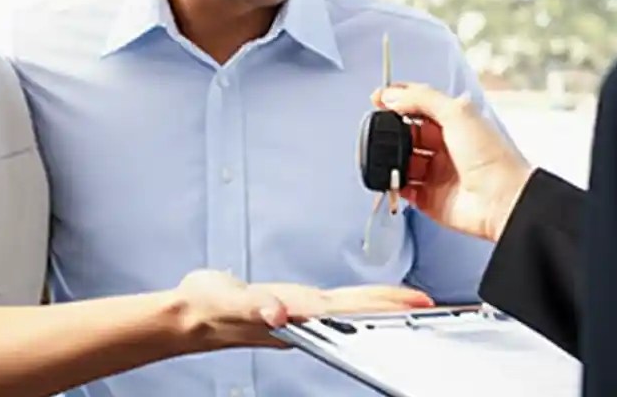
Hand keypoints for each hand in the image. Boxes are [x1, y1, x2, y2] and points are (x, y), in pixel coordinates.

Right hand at [173, 270, 433, 350]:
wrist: (188, 314)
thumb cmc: (209, 306)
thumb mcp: (230, 303)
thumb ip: (254, 307)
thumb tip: (279, 314)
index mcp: (296, 311)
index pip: (352, 305)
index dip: (385, 302)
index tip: (417, 302)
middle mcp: (301, 313)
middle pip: (356, 308)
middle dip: (392, 305)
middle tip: (427, 302)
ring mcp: (294, 312)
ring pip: (345, 308)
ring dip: (376, 305)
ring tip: (407, 304)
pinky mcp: (285, 307)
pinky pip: (324, 306)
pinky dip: (347, 305)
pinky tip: (360, 307)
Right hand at [372, 82, 532, 242]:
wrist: (501, 201)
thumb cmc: (491, 158)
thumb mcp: (458, 113)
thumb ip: (422, 98)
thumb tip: (392, 94)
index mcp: (456, 122)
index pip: (420, 106)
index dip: (399, 101)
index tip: (379, 99)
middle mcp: (446, 147)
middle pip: (408, 134)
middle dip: (393, 132)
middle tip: (383, 132)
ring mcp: (437, 173)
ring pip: (403, 162)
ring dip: (393, 159)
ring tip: (393, 159)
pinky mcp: (430, 198)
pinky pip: (403, 189)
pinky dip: (394, 184)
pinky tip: (393, 179)